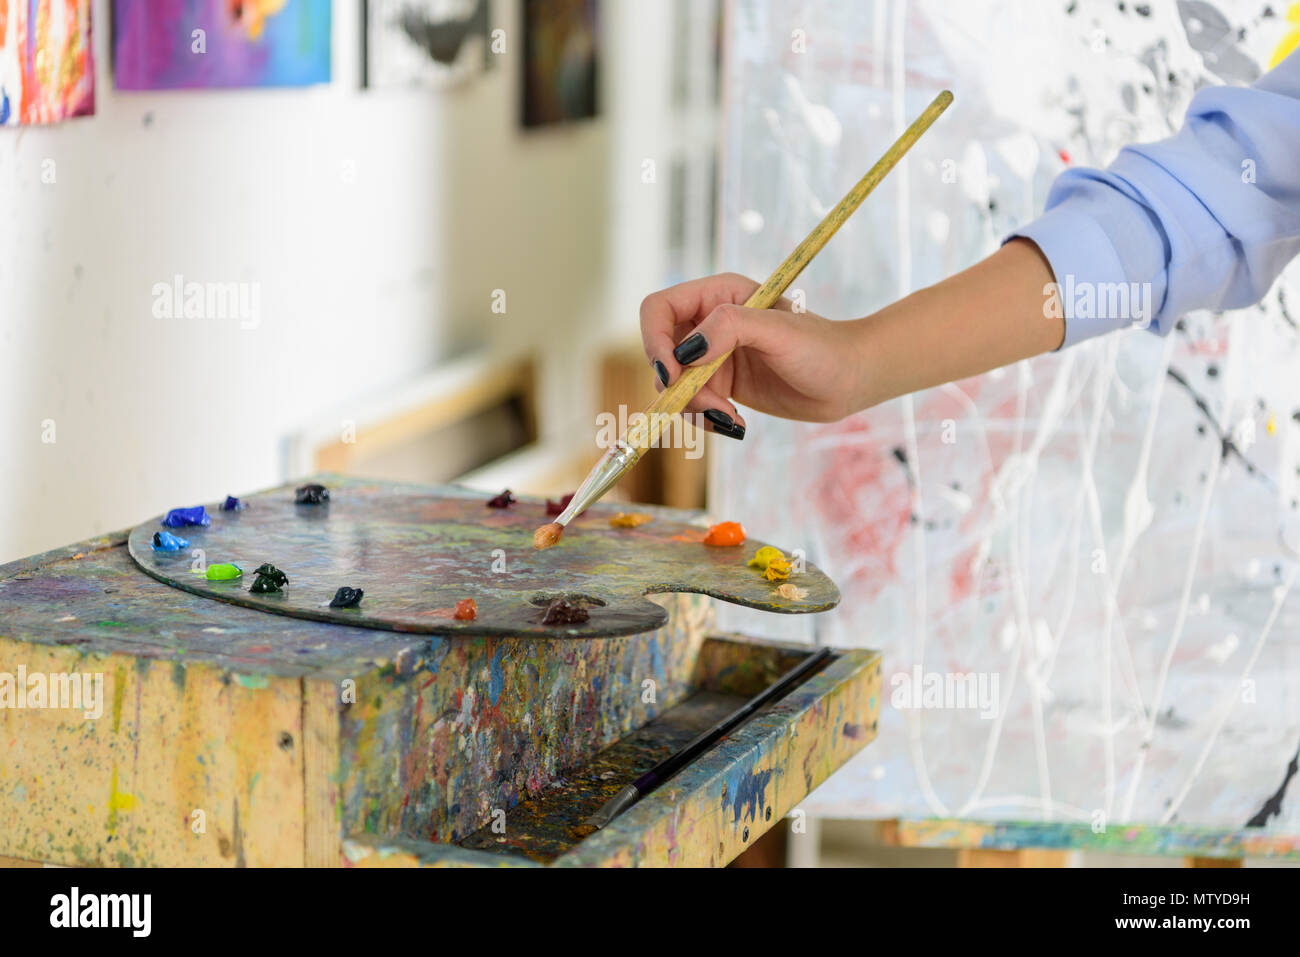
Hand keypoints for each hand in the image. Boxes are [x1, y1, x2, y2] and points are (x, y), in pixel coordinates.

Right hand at [640, 273, 865, 435]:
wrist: (850, 381)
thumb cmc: (823, 347)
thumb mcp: (777, 331)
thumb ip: (729, 328)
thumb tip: (684, 351)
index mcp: (718, 295)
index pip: (658, 309)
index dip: (654, 341)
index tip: (673, 374)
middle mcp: (709, 323)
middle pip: (661, 353)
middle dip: (678, 386)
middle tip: (714, 405)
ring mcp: (713, 357)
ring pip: (673, 386)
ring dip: (694, 408)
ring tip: (731, 418)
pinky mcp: (721, 386)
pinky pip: (691, 406)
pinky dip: (706, 420)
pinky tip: (737, 424)